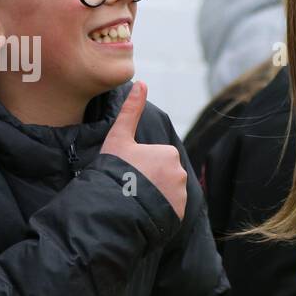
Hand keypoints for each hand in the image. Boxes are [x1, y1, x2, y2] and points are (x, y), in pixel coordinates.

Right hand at [100, 81, 187, 220]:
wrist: (114, 207)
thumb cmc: (115, 169)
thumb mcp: (119, 138)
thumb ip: (131, 111)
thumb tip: (141, 82)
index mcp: (169, 153)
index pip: (156, 158)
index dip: (139, 165)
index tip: (127, 171)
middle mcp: (180, 172)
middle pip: (163, 175)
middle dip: (149, 180)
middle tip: (129, 186)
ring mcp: (181, 195)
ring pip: (166, 192)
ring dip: (155, 195)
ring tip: (135, 200)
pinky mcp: (179, 213)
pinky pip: (169, 208)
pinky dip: (159, 209)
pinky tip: (143, 211)